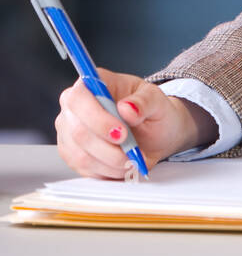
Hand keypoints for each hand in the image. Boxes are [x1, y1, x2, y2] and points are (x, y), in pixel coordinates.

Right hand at [55, 66, 212, 178]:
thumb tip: (127, 108)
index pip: (79, 99)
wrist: (155, 132)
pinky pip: (85, 170)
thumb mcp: (156, 100)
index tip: (121, 133)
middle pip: (78, 132)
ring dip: (111, 163)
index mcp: (93, 83)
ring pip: (81, 155)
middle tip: (132, 153)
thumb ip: (144, 102)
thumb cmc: (152, 111)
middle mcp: (75, 107)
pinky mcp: (73, 155)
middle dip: (108, 148)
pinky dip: (108, 172)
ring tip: (132, 160)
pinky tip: (123, 166)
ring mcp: (70, 132)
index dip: (97, 118)